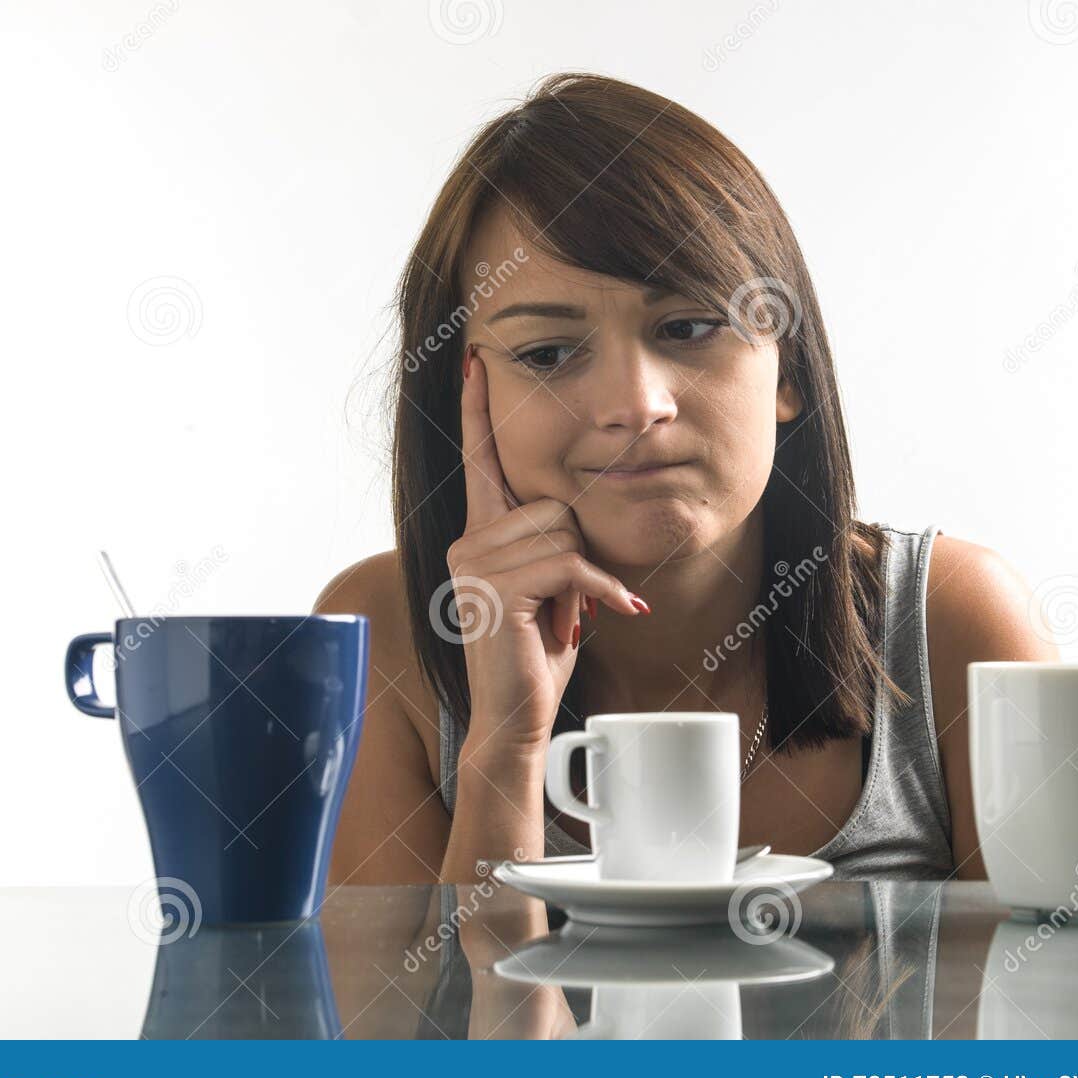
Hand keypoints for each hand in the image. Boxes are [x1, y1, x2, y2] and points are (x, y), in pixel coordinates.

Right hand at [444, 342, 646, 758]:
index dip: (479, 410)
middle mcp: (467, 541)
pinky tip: (610, 615)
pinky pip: (570, 563)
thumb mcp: (550, 587)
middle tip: (566, 605)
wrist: (516, 716)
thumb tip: (573, 515)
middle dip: (578, 553)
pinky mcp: (494, 587)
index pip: (479, 461)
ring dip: (583, 580)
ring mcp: (474, 563)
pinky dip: (599, 590)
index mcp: (478, 535)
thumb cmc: (536, 654)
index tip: (477, 361)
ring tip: (562, 617)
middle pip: (553, 503)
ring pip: (563, 531)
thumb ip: (551, 543)